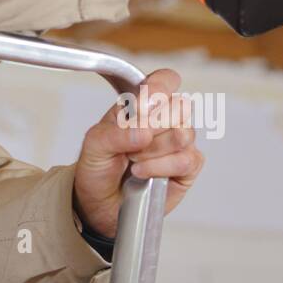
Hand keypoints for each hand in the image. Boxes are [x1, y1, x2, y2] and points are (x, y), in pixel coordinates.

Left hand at [72, 68, 202, 238]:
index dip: (159, 88)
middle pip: (180, 107)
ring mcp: (179, 143)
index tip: (142, 106)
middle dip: (152, 127)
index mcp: (143, 103)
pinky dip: (160, 168)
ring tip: (133, 160)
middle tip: (131, 142)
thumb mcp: (94, 145)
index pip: (165, 81)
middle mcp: (165, 119)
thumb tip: (143, 132)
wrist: (99, 202)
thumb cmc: (98, 165)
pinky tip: (142, 172)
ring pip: (183, 134)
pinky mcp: (188, 167)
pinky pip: (186, 160)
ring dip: (153, 151)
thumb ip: (115, 134)